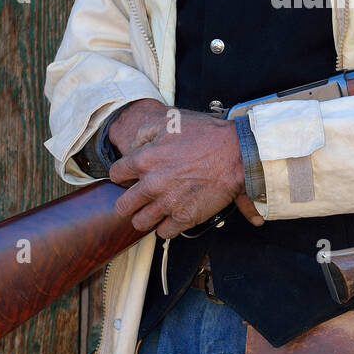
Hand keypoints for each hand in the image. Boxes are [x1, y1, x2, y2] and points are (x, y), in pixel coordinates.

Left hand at [107, 104, 264, 236]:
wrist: (238, 152)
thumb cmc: (207, 134)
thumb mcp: (170, 121)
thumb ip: (144, 133)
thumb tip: (134, 147)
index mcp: (144, 160)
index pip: (115, 175)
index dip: (123, 176)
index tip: (131, 178)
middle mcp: (152, 184)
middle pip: (122, 206)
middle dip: (129, 202)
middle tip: (140, 199)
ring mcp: (168, 204)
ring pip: (140, 223)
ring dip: (146, 217)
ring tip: (156, 210)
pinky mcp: (185, 218)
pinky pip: (164, 232)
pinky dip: (167, 226)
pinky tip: (173, 215)